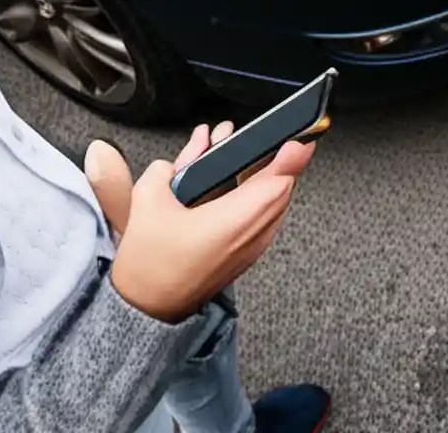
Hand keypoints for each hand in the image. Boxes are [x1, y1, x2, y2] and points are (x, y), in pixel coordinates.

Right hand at [86, 124, 315, 321]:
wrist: (148, 308)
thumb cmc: (151, 264)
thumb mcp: (148, 203)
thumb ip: (166, 170)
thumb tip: (178, 162)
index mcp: (237, 219)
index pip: (279, 181)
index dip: (291, 157)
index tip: (299, 139)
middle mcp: (253, 233)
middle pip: (278, 186)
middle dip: (263, 158)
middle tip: (240, 140)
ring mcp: (253, 245)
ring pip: (269, 200)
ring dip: (254, 176)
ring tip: (222, 154)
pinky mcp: (246, 252)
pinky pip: (258, 216)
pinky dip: (246, 196)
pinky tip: (221, 182)